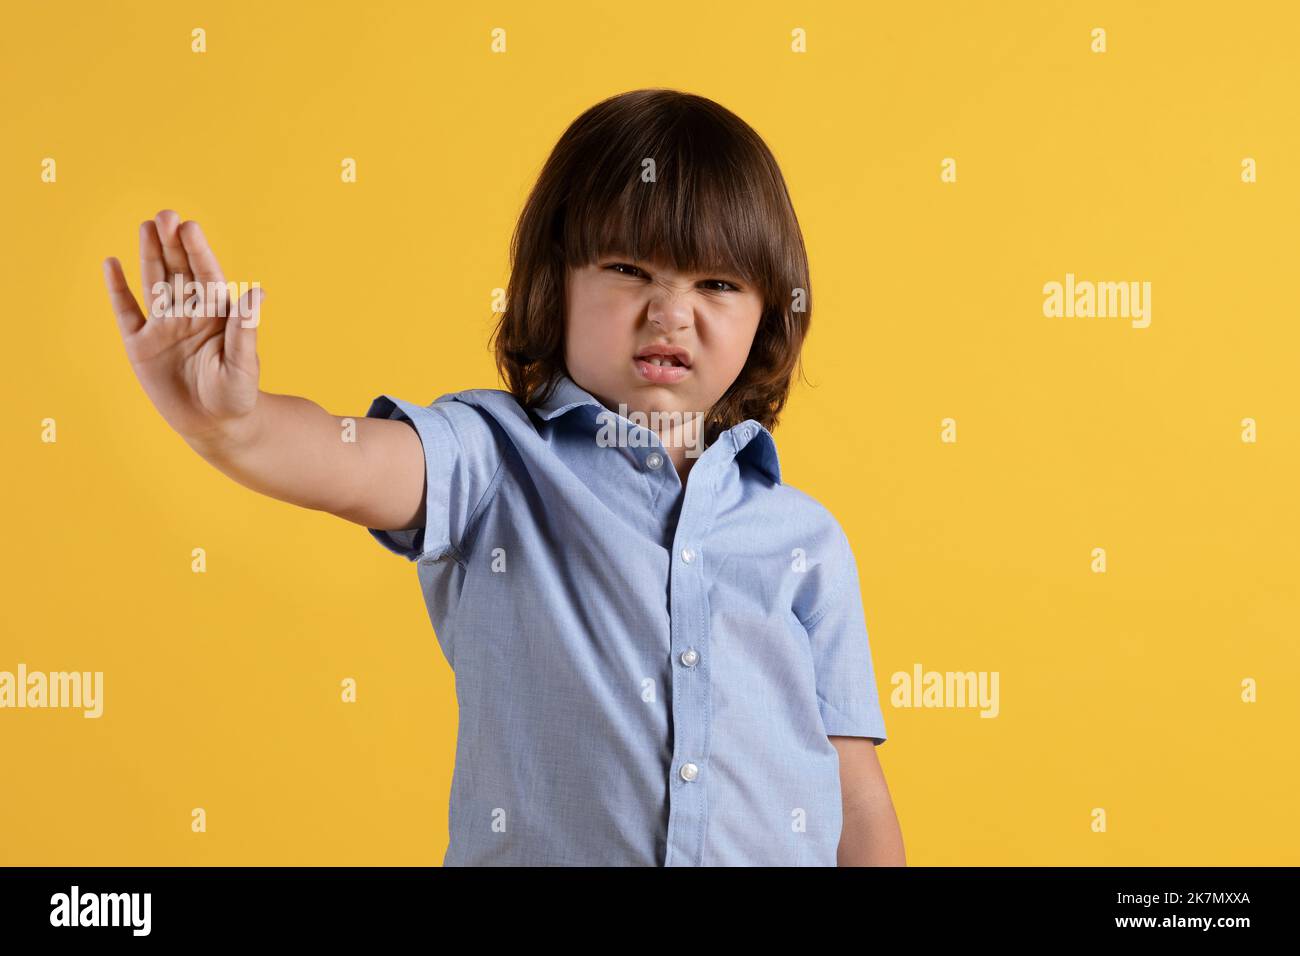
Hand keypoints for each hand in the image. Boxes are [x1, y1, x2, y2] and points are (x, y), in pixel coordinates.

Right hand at [102, 209, 265, 446]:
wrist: (215, 425)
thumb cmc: (237, 396)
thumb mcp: (243, 364)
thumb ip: (245, 329)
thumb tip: (257, 293)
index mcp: (217, 316)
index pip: (207, 276)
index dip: (198, 252)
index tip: (190, 227)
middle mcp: (189, 314)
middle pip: (179, 271)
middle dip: (173, 244)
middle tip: (166, 215)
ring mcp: (163, 327)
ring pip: (154, 283)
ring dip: (150, 255)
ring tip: (147, 226)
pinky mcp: (140, 344)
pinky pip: (127, 312)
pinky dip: (118, 290)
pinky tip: (112, 264)